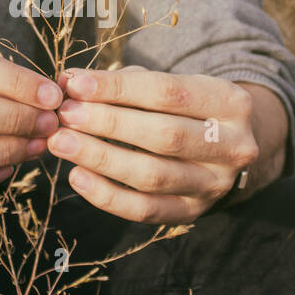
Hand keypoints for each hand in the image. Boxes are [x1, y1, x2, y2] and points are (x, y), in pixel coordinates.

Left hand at [45, 64, 259, 221]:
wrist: (226, 146)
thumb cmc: (186, 107)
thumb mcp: (170, 84)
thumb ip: (125, 83)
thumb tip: (72, 83)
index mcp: (230, 102)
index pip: (168, 92)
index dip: (118, 89)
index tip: (76, 85)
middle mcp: (232, 146)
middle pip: (163, 136)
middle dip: (107, 124)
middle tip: (65, 115)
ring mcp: (215, 184)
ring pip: (152, 176)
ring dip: (101, 158)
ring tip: (62, 143)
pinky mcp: (193, 212)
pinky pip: (145, 210)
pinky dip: (106, 195)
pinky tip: (77, 177)